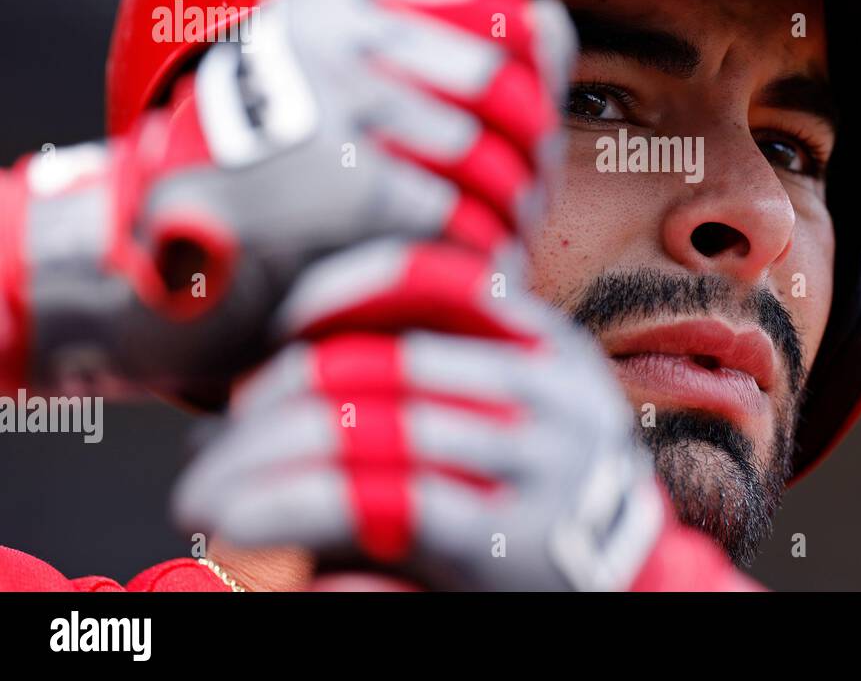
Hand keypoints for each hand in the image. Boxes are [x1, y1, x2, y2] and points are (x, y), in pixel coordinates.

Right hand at [10, 0, 573, 395]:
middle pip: (509, 98)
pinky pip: (467, 224)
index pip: (500, 25)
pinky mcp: (360, 191)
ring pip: (496, 164)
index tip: (521, 142)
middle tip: (520, 205)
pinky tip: (458, 277)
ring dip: (511, 218)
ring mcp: (352, 110)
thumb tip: (552, 21)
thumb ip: (440, 49)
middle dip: (532, 163)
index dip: (533, 94)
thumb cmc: (247, 181)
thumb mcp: (325, 86)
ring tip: (490, 247)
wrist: (137, 260)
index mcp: (345, 7)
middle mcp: (349, 42)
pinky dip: (477, 259)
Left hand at [172, 239, 673, 591]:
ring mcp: (535, 467)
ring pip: (366, 431)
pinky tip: (245, 519)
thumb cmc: (549, 505)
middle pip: (381, 362)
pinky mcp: (503, 546)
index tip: (281, 325)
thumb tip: (304, 352)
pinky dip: (294, 507)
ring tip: (207, 490)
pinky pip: (375, 505)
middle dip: (278, 397)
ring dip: (263, 458)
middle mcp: (550, 392)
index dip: (342, 289)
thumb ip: (451, 377)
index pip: (434, 280)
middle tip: (217, 440)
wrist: (635, 598)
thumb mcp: (529, 417)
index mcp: (549, 345)